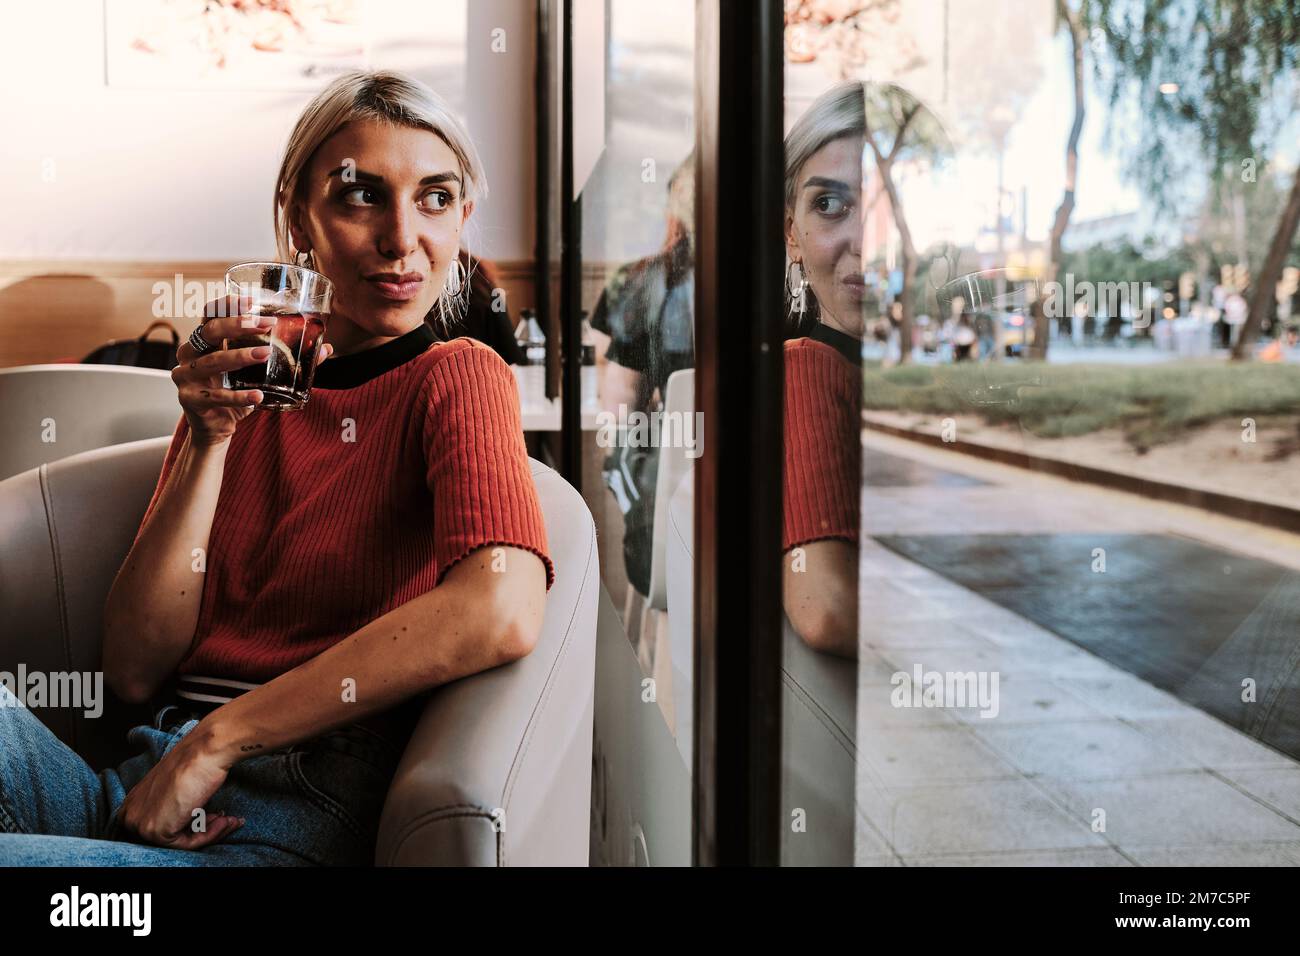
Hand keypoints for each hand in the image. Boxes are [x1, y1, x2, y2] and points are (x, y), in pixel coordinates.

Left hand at [114, 725, 242, 849]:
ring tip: (228, 820)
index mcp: (133, 802)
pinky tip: (224, 820)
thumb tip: (187, 821)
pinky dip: (210, 834)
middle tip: (222, 820)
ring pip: (179, 842)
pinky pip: (187, 844)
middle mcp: (130, 815)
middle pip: (170, 836)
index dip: (190, 824)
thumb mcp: (175, 786)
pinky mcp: (155, 832)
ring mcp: (140, 825)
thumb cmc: (195, 762)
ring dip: (211, 831)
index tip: (211, 816)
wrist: (205, 751)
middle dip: (201, 829)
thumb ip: (171, 806)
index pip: (161, 826)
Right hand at [174, 295, 334, 447]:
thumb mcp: (258, 372)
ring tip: (266, 354)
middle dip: (238, 325)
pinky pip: (215, 396)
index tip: (251, 300)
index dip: (227, 304)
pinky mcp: (190, 399)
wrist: (218, 427)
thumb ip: (288, 358)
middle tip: (267, 324)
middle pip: (209, 331)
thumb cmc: (237, 390)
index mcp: (204, 340)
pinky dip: (238, 396)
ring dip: (240, 356)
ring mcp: (186, 376)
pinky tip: (257, 396)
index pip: (210, 314)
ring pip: (212, 362)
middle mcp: (190, 353)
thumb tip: (326, 349)